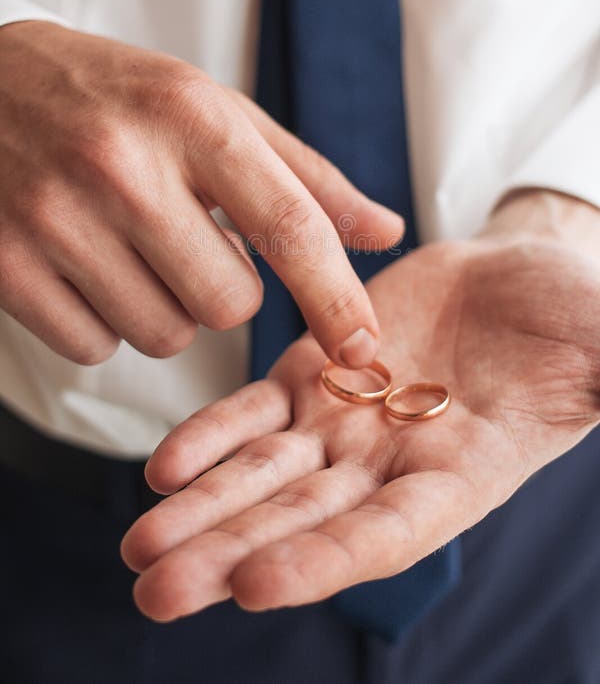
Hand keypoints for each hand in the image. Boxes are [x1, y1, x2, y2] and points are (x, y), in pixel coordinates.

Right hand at [0, 21, 402, 365]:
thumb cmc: (115, 96)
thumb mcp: (211, 109)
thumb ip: (303, 176)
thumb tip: (385, 231)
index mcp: (190, 116)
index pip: (287, 224)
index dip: (335, 296)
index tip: (363, 345)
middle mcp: (122, 167)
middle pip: (228, 305)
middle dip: (225, 291)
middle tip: (189, 242)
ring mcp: (54, 218)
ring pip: (164, 334)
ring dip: (165, 307)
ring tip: (130, 246)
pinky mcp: (6, 265)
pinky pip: (95, 347)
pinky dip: (105, 322)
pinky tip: (84, 265)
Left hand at [121, 190, 599, 620]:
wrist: (512, 281)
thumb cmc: (570, 320)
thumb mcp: (597, 348)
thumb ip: (599, 379)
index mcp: (460, 477)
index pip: (386, 534)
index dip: (324, 560)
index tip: (255, 584)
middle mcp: (390, 466)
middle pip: (303, 520)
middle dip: (229, 554)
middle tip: (158, 592)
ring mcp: (345, 422)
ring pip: (263, 476)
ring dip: (200, 511)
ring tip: (139, 549)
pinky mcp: (313, 374)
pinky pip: (254, 413)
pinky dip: (211, 438)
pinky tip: (161, 468)